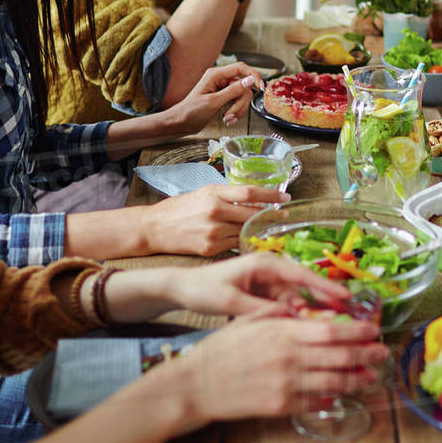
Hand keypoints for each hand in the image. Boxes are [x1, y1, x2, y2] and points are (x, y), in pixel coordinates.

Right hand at [146, 184, 289, 255]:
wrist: (155, 228)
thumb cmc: (180, 208)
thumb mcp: (204, 193)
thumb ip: (228, 196)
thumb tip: (255, 199)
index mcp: (214, 195)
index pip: (250, 193)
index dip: (272, 194)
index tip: (286, 197)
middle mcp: (215, 212)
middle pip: (253, 215)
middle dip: (271, 216)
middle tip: (283, 216)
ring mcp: (213, 233)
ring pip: (246, 231)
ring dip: (259, 231)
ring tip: (267, 228)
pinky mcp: (211, 249)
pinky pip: (235, 245)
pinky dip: (244, 241)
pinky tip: (249, 239)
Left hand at [167, 61, 261, 131]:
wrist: (181, 123)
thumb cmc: (191, 111)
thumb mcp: (214, 102)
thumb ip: (233, 91)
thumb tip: (250, 80)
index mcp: (216, 75)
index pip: (241, 68)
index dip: (253, 76)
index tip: (261, 88)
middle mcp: (221, 79)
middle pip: (244, 85)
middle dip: (241, 102)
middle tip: (232, 114)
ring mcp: (223, 88)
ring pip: (243, 96)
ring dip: (238, 109)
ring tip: (228, 119)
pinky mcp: (224, 98)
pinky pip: (238, 102)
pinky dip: (236, 112)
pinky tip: (228, 119)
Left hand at [168, 252, 350, 316]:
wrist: (183, 289)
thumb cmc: (204, 289)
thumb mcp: (230, 301)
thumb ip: (259, 310)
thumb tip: (288, 319)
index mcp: (265, 264)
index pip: (302, 274)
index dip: (326, 286)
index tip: (347, 297)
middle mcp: (271, 270)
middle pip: (306, 287)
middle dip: (326, 301)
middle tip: (350, 316)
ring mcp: (269, 283)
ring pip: (299, 298)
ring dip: (314, 311)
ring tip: (336, 327)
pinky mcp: (265, 295)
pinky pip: (288, 306)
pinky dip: (298, 317)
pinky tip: (310, 330)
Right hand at [169, 315, 389, 425]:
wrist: (195, 385)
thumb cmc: (221, 350)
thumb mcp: (249, 320)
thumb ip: (280, 314)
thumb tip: (309, 310)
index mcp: (282, 332)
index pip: (331, 330)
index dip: (357, 331)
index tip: (374, 330)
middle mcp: (288, 358)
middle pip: (338, 356)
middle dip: (365, 354)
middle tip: (382, 352)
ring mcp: (286, 384)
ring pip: (332, 382)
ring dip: (356, 379)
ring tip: (371, 376)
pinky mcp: (280, 406)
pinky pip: (314, 402)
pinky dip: (331, 398)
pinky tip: (342, 395)